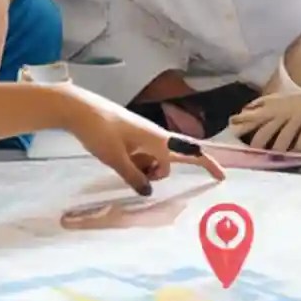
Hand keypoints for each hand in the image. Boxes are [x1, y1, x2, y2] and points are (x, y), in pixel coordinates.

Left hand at [59, 85, 225, 194]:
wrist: (78, 109)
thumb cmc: (99, 132)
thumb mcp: (116, 159)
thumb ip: (134, 177)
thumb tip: (147, 191)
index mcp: (156, 140)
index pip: (189, 152)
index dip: (207, 164)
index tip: (221, 177)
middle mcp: (154, 136)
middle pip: (167, 161)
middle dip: (156, 173)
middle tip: (132, 173)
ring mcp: (142, 135)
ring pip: (152, 160)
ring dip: (142, 168)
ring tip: (119, 163)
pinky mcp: (131, 135)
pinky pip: (140, 154)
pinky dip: (133, 161)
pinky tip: (115, 157)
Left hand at [228, 90, 300, 150]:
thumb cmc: (288, 89)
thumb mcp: (270, 95)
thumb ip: (257, 105)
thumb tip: (244, 112)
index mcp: (269, 108)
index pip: (250, 118)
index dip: (240, 125)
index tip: (233, 131)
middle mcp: (280, 116)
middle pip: (264, 136)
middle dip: (256, 146)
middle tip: (252, 154)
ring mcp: (294, 121)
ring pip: (282, 142)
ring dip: (275, 152)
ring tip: (271, 159)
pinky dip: (298, 150)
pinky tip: (294, 156)